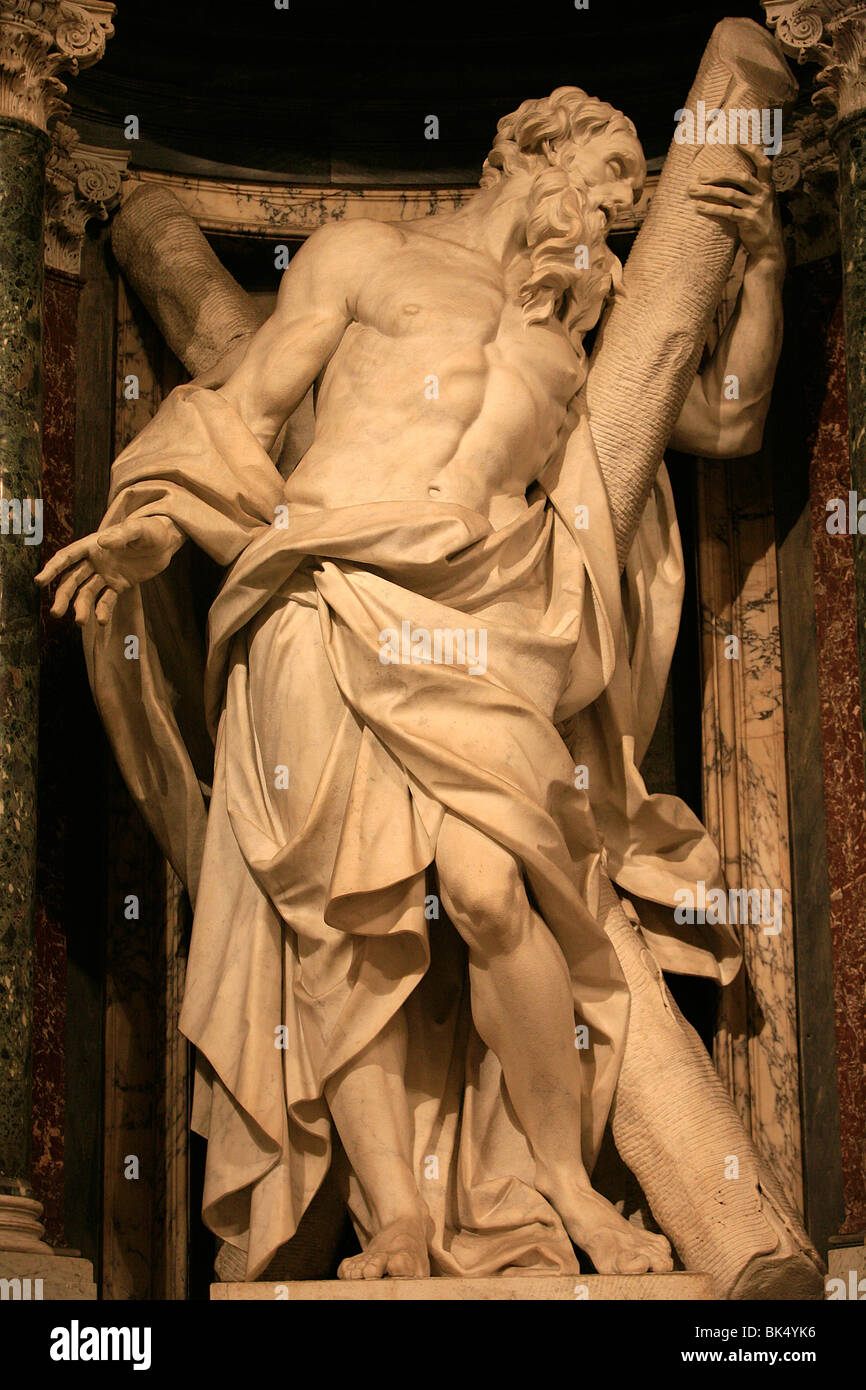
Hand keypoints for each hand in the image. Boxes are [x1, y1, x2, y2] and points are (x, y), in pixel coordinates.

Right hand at [35, 514, 184, 625]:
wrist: (166, 542)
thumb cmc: (150, 529)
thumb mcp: (138, 530)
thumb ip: (121, 535)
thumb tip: (102, 543)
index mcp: (93, 545)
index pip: (67, 557)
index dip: (52, 569)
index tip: (39, 582)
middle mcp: (95, 561)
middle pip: (72, 580)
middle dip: (63, 596)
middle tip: (55, 613)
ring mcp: (106, 574)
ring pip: (87, 593)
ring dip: (82, 607)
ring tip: (81, 622)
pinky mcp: (119, 585)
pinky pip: (107, 600)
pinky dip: (103, 610)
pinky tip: (102, 621)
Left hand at [688, 149, 783, 267]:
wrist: (769, 249)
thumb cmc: (760, 222)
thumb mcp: (762, 202)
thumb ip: (753, 189)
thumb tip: (732, 175)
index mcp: (768, 186)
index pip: (764, 164)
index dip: (753, 152)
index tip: (739, 142)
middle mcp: (764, 194)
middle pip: (741, 177)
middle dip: (719, 174)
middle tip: (700, 175)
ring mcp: (757, 208)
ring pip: (731, 194)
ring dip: (710, 191)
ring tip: (692, 190)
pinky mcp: (749, 221)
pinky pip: (727, 212)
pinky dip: (712, 209)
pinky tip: (699, 207)